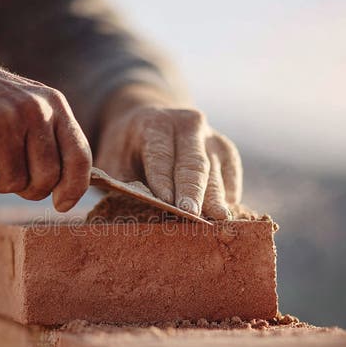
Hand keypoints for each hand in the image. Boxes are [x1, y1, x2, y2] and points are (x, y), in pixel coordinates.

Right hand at [0, 59, 91, 209]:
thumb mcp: (28, 107)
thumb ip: (51, 141)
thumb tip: (69, 192)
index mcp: (54, 104)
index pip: (79, 157)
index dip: (74, 188)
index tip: (62, 205)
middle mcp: (34, 110)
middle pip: (46, 179)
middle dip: (28, 189)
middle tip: (7, 174)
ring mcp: (4, 119)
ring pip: (12, 183)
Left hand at [96, 85, 241, 219]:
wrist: (150, 125)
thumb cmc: (128, 151)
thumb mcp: (115, 161)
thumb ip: (125, 183)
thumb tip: (141, 210)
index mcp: (156, 124)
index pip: (161, 156)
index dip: (163, 180)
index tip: (167, 202)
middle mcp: (189, 125)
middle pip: (194, 164)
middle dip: (193, 192)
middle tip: (193, 215)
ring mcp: (212, 138)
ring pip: (216, 172)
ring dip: (215, 199)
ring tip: (217, 222)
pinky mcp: (227, 152)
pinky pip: (230, 177)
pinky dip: (227, 198)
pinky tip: (222, 218)